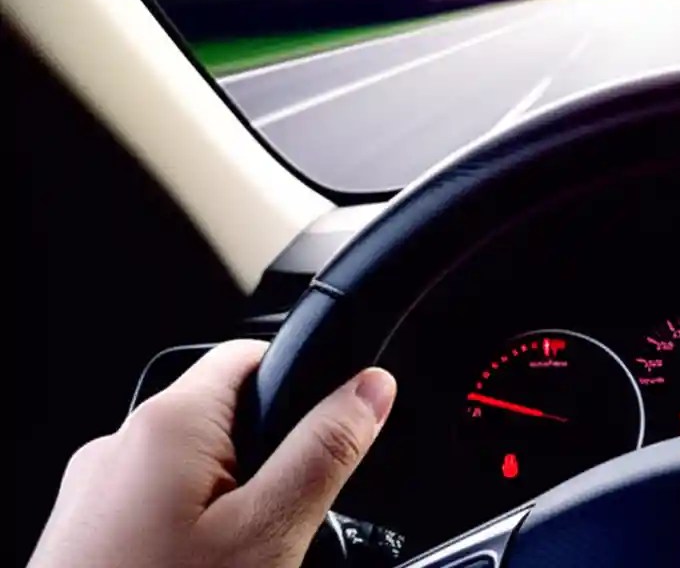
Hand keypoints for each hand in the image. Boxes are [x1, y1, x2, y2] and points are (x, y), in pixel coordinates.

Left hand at [28, 340, 396, 567]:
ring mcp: (95, 493)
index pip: (251, 355)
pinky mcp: (86, 535)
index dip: (303, 383)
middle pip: (226, 420)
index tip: (333, 428)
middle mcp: (120, 444)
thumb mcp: (268, 533)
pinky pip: (158, 510)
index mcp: (168, 423)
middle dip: (270, 464)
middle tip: (284, 527)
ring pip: (194, 472)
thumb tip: (370, 390)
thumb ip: (323, 453)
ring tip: (241, 562)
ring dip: (231, 505)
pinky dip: (191, 535)